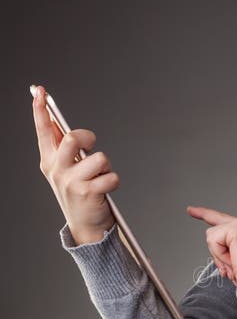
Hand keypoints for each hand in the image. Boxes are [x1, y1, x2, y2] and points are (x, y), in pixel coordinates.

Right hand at [32, 84, 118, 243]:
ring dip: (105, 165)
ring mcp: (71, 182)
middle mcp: (57, 170)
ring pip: (98, 158)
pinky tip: (106, 190)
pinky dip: (114, 181)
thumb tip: (60, 124)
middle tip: (92, 145)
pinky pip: (111, 176)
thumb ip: (62, 149)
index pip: (44, 131)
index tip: (40, 92)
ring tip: (100, 177)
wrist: (85, 226)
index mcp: (49, 161)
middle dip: (87, 137)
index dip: (41, 110)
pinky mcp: (87, 193)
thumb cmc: (78, 194)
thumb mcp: (65, 171)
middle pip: (72, 139)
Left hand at [187, 206, 236, 285]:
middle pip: (214, 233)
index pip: (222, 219)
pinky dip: (220, 254)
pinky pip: (214, 241)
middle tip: (235, 265)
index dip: (205, 214)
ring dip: (220, 256)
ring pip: (212, 237)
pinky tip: (235, 259)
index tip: (190, 210)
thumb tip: (214, 245)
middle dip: (217, 253)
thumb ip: (226, 249)